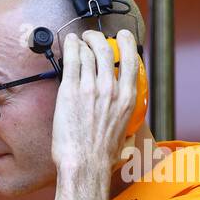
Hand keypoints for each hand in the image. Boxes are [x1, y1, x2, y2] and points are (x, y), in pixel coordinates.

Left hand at [50, 29, 139, 173]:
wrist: (84, 163)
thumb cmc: (102, 156)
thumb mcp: (124, 134)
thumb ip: (125, 121)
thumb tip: (125, 126)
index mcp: (128, 97)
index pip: (131, 59)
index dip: (127, 42)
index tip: (122, 36)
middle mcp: (111, 88)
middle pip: (106, 50)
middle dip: (98, 38)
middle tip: (91, 37)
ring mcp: (90, 88)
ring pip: (87, 53)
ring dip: (83, 41)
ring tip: (78, 39)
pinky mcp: (70, 91)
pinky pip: (71, 61)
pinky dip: (70, 47)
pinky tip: (68, 43)